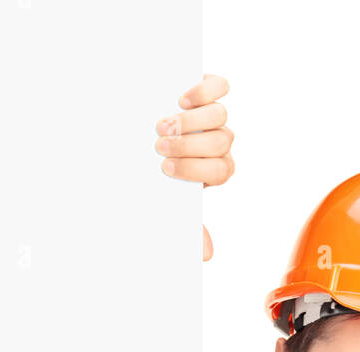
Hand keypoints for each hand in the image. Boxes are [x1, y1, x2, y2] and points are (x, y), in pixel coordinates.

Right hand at [155, 73, 233, 260]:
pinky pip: (219, 86)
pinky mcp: (209, 88)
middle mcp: (220, 142)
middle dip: (188, 146)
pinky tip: (182, 98)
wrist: (139, 130)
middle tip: (160, 146)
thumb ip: (187, 225)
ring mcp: (216, 116)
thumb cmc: (155, 171)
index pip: (220, 171)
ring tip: (163, 125)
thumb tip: (206, 255)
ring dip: (190, 122)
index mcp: (215, 170)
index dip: (195, 170)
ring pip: (220, 116)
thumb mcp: (167, 200)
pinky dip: (204, 90)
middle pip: (220, 142)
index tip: (165, 169)